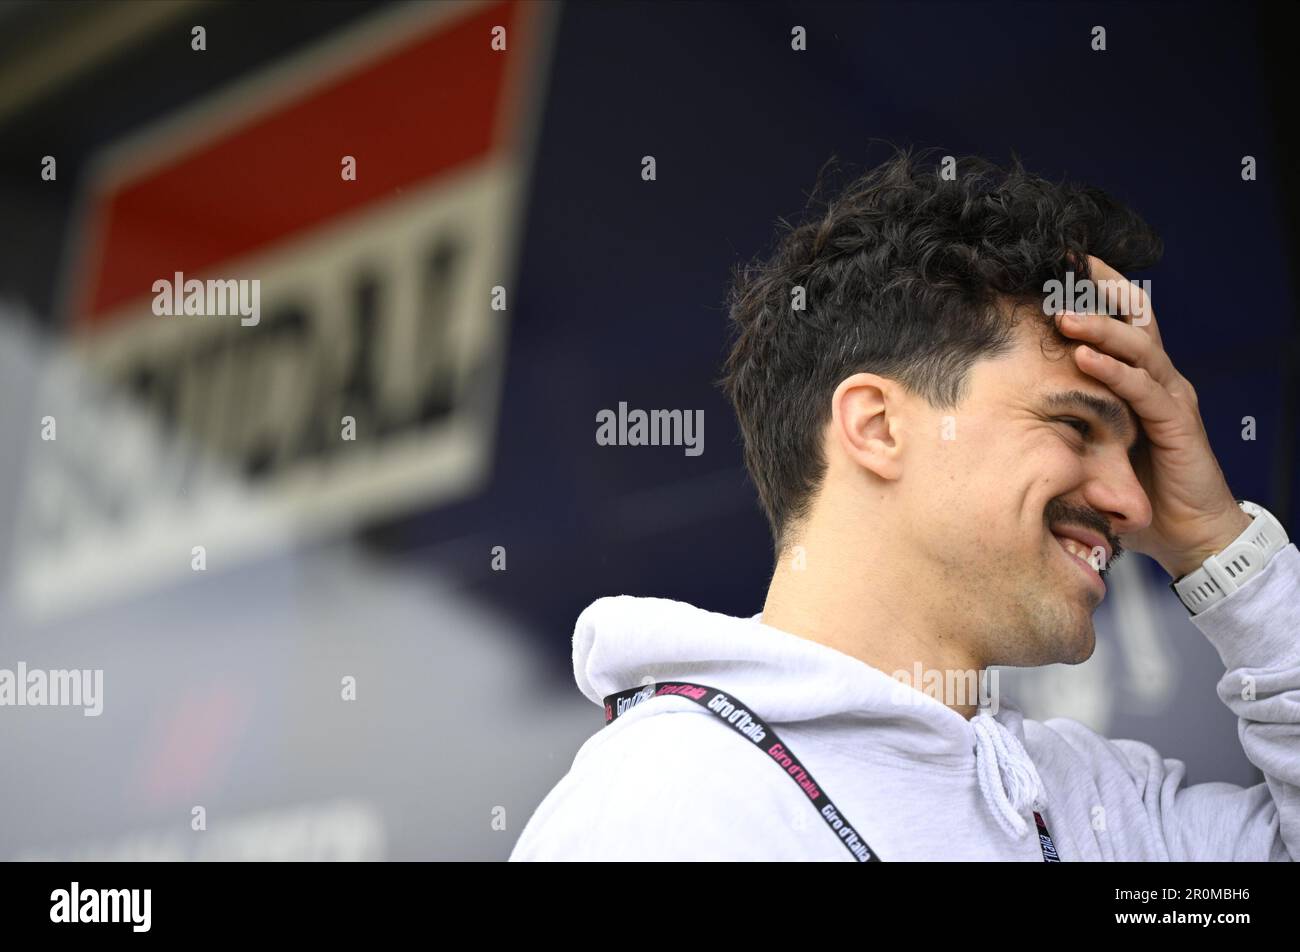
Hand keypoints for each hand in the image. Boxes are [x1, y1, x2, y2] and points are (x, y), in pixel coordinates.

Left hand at [1053, 255, 1250, 578]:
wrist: (1188, 534)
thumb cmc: (1137, 491)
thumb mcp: (1090, 450)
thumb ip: (1060, 428)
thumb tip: (1006, 419)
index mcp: (1139, 378)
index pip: (1120, 321)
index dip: (1093, 291)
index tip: (1055, 267)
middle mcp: (1159, 378)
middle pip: (1135, 316)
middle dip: (1099, 290)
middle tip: (1058, 271)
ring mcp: (1171, 396)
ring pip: (1139, 345)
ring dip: (1099, 327)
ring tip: (1062, 313)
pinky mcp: (1178, 423)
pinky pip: (1145, 389)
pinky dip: (1114, 371)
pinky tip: (1085, 358)